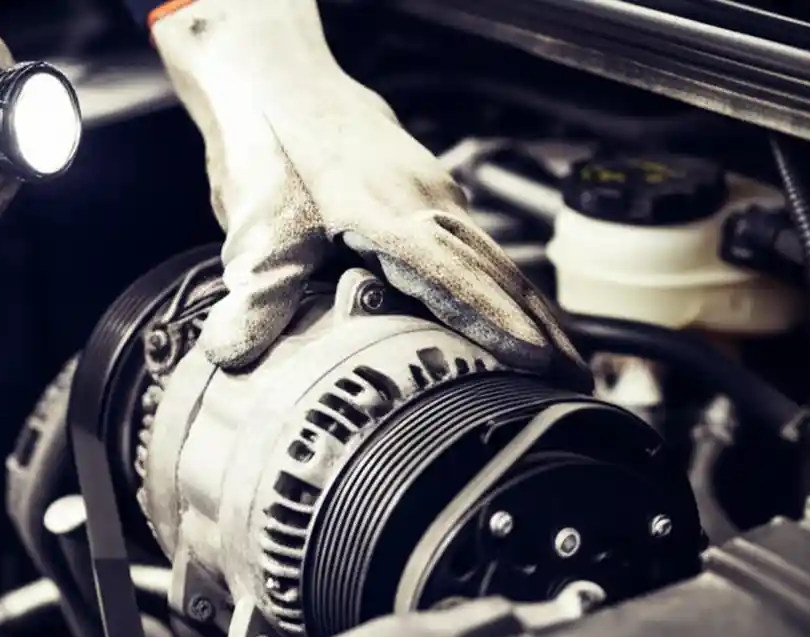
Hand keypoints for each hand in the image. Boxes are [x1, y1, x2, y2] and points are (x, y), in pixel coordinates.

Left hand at [153, 0, 583, 375]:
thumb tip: (230, 357)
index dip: (500, 326)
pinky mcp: (428, 195)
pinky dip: (505, 286)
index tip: (541, 366)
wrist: (275, 77)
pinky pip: (479, 246)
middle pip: (497, 273)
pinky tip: (514, 311)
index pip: (458, 280)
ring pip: (495, 259)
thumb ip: (257, 294)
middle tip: (579, 385)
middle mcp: (425, 204)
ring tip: (564, 361)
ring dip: (531, 310)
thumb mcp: (256, 226)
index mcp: (388, 215)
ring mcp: (433, 196)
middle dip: (541, 330)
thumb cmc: (269, 148)